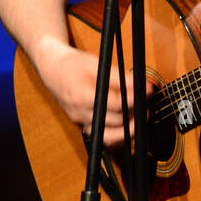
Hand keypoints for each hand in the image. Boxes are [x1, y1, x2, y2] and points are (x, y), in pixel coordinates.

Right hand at [35, 40, 155, 147]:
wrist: (52, 69)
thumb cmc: (73, 64)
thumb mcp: (98, 65)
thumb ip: (122, 78)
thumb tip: (144, 86)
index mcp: (83, 96)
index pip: (116, 104)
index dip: (135, 99)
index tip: (148, 93)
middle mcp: (80, 113)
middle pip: (115, 122)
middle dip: (134, 115)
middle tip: (147, 105)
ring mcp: (80, 122)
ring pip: (109, 135)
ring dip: (127, 128)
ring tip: (139, 117)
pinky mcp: (82, 125)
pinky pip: (102, 135)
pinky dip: (116, 132)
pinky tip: (126, 124)